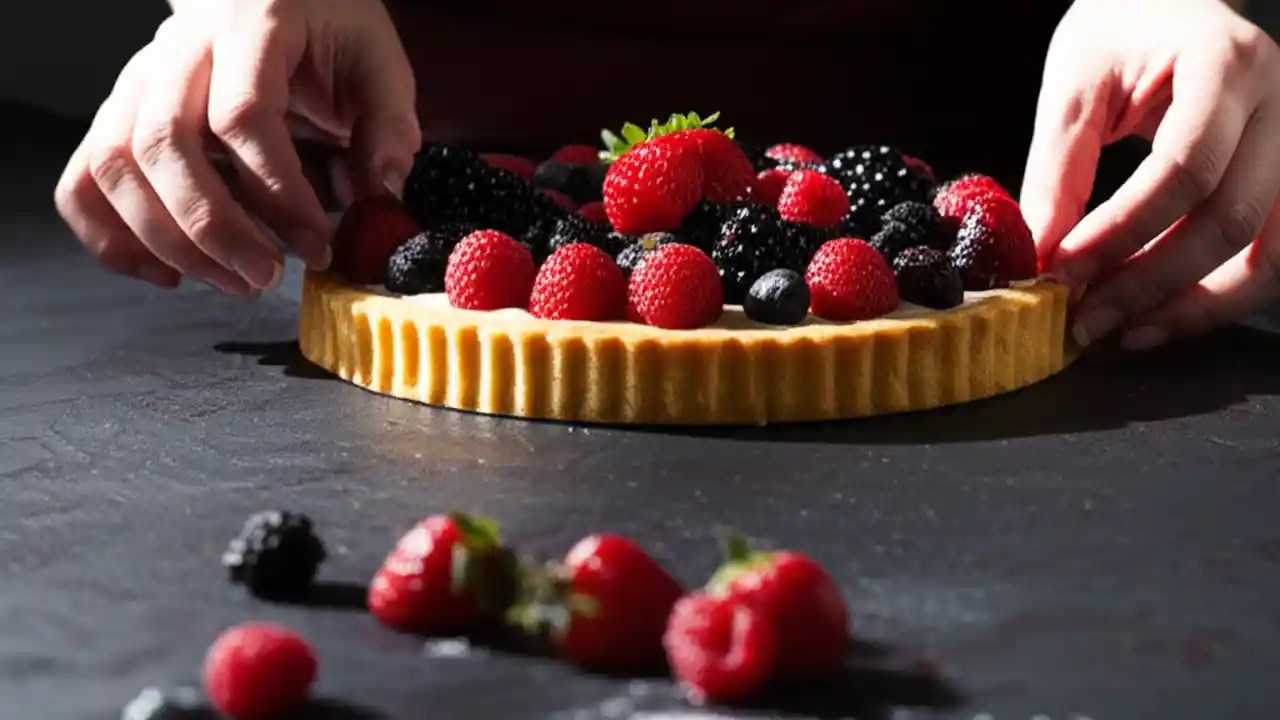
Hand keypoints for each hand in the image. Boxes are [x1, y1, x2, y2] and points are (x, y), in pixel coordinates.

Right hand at [54, 0, 420, 294]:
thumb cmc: (329, 31)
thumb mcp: (378, 66)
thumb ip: (388, 130)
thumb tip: (379, 200)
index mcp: (251, 24)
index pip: (243, 116)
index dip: (279, 194)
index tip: (318, 245)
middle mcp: (180, 48)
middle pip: (163, 144)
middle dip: (214, 228)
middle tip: (267, 276)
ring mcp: (139, 80)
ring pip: (113, 166)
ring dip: (167, 241)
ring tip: (233, 281)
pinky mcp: (118, 115)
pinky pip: (84, 180)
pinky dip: (112, 238)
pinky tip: (169, 274)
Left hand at [1021, 0, 1279, 349]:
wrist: (1168, 2)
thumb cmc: (1121, 31)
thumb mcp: (1076, 82)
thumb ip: (1059, 167)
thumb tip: (1039, 254)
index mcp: (1226, 62)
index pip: (1184, 167)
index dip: (1120, 231)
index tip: (1059, 272)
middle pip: (1229, 218)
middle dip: (1148, 281)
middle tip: (1081, 319)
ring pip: (1265, 253)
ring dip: (1189, 307)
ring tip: (1117, 334)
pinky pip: (1268, 259)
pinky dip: (1212, 300)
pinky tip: (1153, 322)